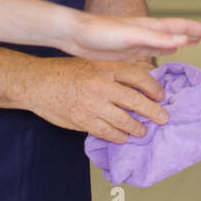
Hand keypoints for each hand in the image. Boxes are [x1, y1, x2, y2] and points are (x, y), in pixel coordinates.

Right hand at [23, 57, 168, 142]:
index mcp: (105, 67)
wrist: (37, 83)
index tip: (161, 96)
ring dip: (136, 128)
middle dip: (153, 112)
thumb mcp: (92, 63)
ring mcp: (92, 105)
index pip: (138, 77)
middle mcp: (101, 85)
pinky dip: (118, 137)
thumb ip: (113, 73)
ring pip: (123, 120)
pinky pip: (107, 132)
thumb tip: (137, 85)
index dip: (153, 87)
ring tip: (142, 131)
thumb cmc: (64, 71)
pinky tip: (123, 138)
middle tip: (163, 118)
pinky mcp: (82, 120)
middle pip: (135, 101)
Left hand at [63, 12, 200, 61]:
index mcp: (150, 27)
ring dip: (181, 40)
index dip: (199, 30)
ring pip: (166, 39)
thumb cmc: (101, 33)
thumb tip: (183, 38)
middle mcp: (147, 31)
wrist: (76, 34)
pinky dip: (165, 49)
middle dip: (195, 32)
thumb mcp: (131, 36)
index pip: (181, 26)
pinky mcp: (128, 48)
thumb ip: (156, 38)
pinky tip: (166, 52)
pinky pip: (154, 48)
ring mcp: (138, 39)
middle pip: (177, 30)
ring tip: (193, 42)